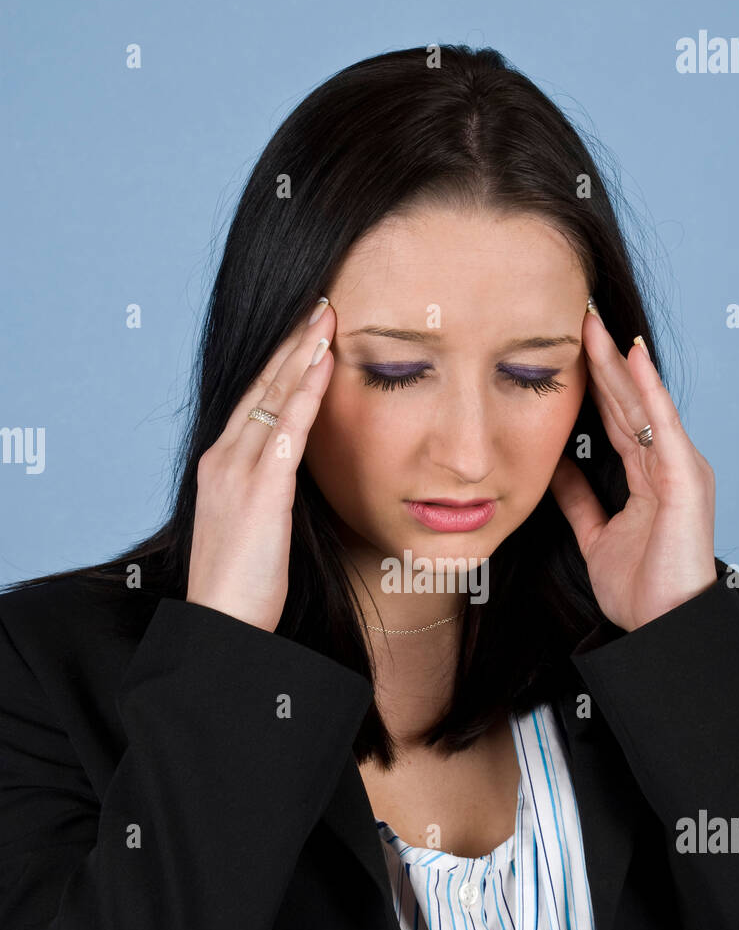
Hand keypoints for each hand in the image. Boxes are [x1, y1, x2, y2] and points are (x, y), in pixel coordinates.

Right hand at [186, 298, 334, 631]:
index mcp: (221, 467)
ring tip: (327, 317)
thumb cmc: (243, 585)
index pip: (254, 401)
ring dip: (302, 354)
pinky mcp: (260, 491)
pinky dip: (307, 393)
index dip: (281, 364)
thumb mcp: (256, 526)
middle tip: (320, 304)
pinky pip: (287, 430)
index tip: (306, 332)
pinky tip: (325, 364)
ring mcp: (238, 472)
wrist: (223, 624)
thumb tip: (297, 472)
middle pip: (262, 387)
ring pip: (273, 398)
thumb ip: (272, 491)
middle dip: (292, 344)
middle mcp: (223, 459)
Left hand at [548, 305, 716, 632]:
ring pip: (641, 404)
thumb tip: (556, 467)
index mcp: (648, 475)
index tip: (566, 346)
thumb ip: (580, 500)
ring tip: (593, 322)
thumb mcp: (596, 536)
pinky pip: (660, 424)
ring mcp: (679, 467)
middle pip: (627, 401)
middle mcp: (667, 463)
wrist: (664, 628)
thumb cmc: (641, 589)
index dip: (592, 382)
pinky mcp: (684, 477)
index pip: (616, 417)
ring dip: (618, 361)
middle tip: (576, 314)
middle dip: (601, 359)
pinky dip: (647, 389)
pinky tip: (630, 355)